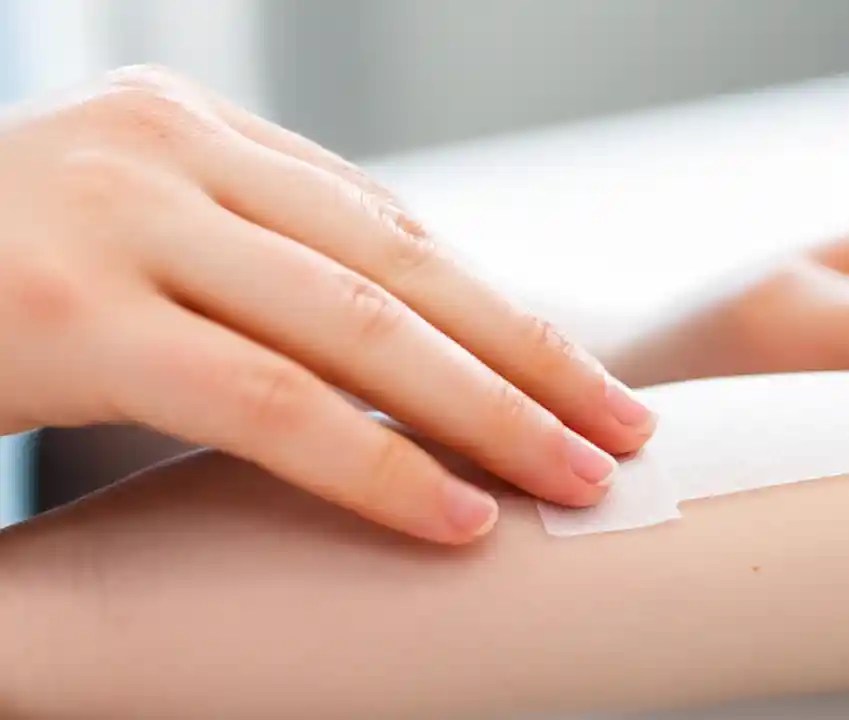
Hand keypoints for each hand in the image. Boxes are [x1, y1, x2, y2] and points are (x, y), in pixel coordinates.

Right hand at [0, 66, 654, 543]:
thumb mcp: (132, 243)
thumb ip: (249, 266)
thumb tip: (393, 349)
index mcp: (197, 130)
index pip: (396, 229)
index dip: (501, 314)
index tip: (580, 379)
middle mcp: (169, 151)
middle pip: (406, 267)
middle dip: (531, 358)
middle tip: (625, 430)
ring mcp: (118, 220)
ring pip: (360, 327)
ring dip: (487, 411)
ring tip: (577, 477)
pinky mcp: (68, 316)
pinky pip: (266, 401)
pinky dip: (374, 465)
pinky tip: (455, 515)